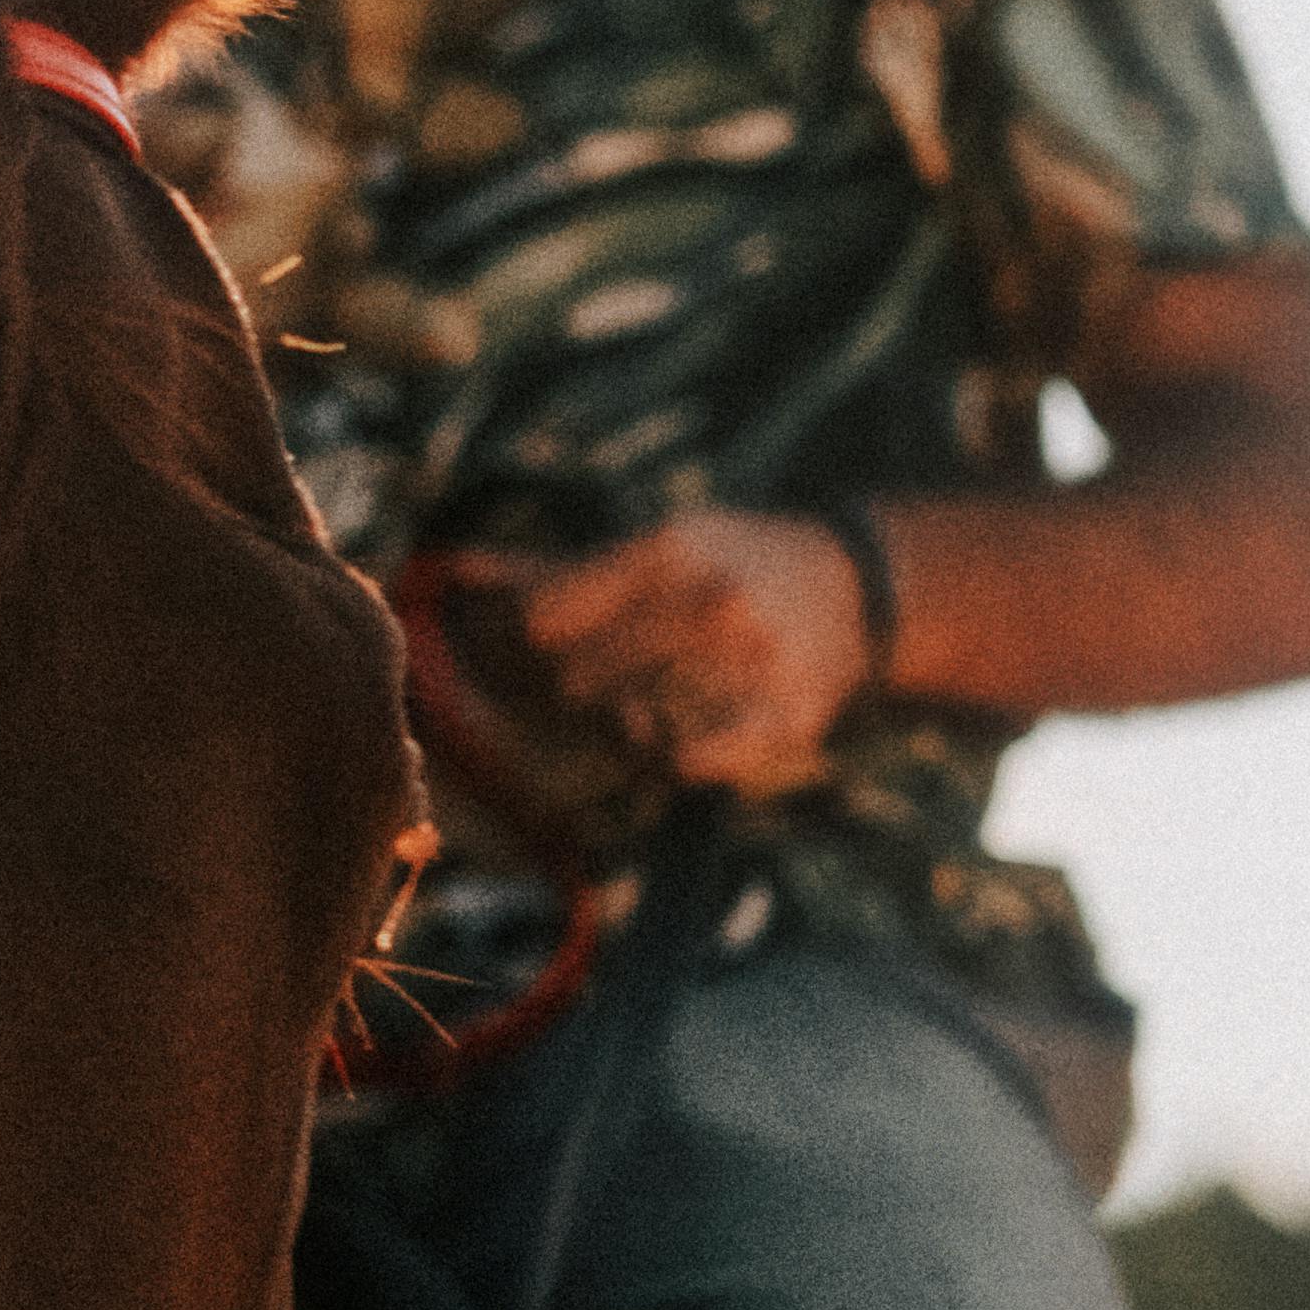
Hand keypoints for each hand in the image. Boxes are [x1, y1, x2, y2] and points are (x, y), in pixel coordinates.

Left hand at [493, 510, 878, 795]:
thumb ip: (555, 569)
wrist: (857, 590)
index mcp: (670, 550)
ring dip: (623, 726)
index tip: (548, 646)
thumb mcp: (658, 544)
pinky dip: (673, 757)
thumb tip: (452, 569)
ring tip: (652, 699)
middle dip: (576, 690)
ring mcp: (752, 664)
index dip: (529, 645)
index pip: (543, 622)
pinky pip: (687, 764)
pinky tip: (686, 729)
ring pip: (626, 730)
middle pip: (575, 683)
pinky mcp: (785, 720)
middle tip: (608, 677)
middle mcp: (710, 602)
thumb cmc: (732, 562)